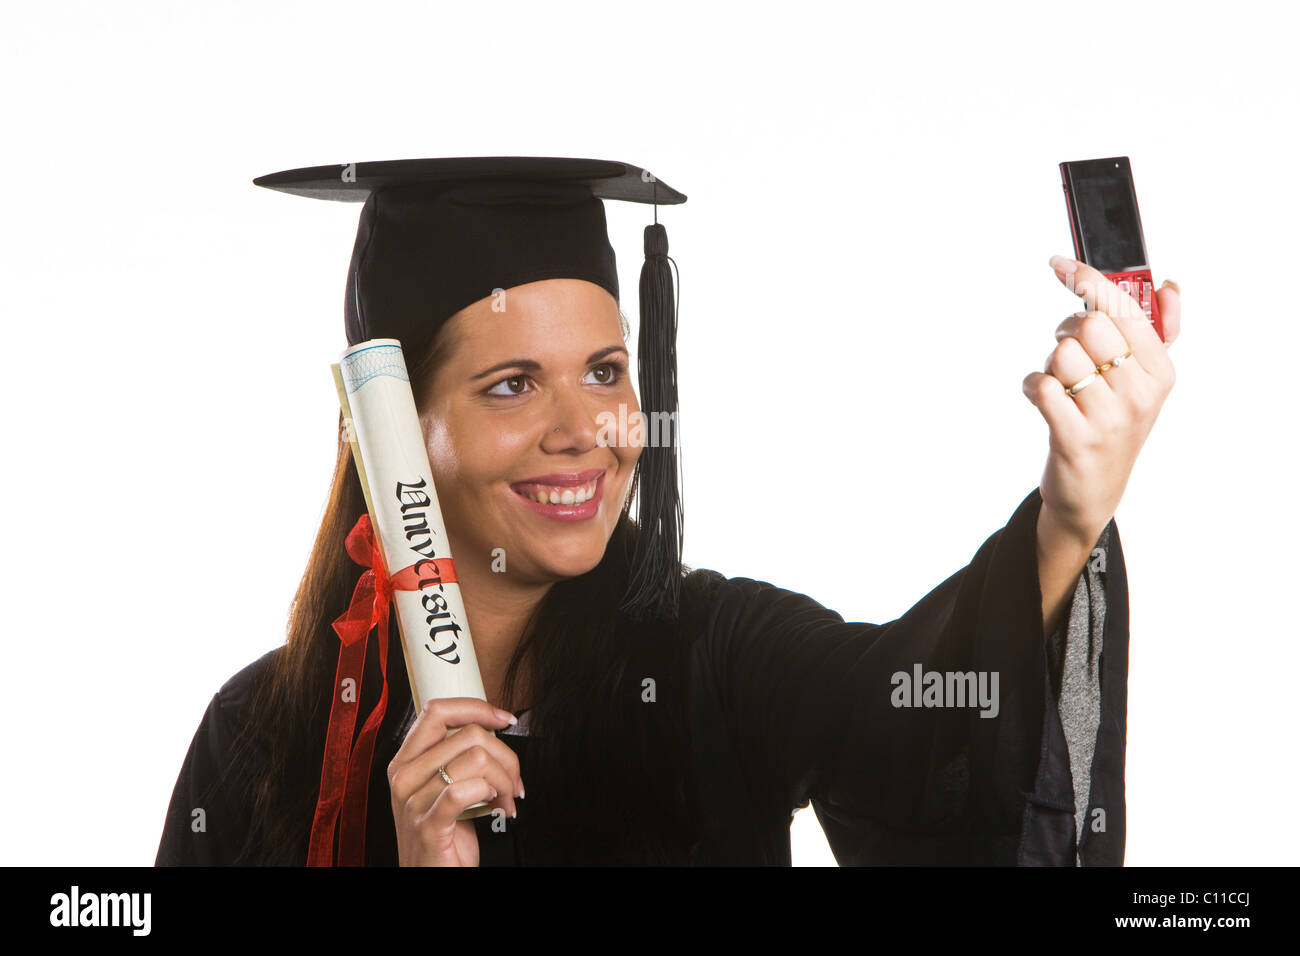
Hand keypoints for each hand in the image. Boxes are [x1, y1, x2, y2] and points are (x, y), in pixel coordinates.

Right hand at [388, 697, 523, 865]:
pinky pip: (467, 790)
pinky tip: (498, 807)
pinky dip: (492, 794)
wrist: (432, 877)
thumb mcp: (442, 787)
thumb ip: (456, 756)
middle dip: (505, 756)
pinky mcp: (429, 826)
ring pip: (477, 760)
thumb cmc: (444, 834)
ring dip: (505, 780)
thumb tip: (493, 726)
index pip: (438, 711)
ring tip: (506, 798)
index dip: (477, 708)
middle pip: (469, 735)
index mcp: (405, 760)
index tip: (503, 719)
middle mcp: (404, 776)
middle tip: (512, 780)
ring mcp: (413, 802)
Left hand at [1021, 256, 1179, 540]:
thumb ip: (1158, 332)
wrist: (1093, 492)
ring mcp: (1109, 416)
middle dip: (1068, 332)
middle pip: (1089, 326)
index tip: (1062, 264)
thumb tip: (1171, 286)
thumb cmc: (1115, 426)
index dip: (1090, 281)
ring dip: (1051, 365)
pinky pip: (1041, 385)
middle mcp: (1140, 392)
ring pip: (1062, 354)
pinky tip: (1043, 400)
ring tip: (1063, 387)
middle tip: (1070, 353)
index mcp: (1161, 371)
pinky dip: (1033, 387)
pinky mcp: (1075, 437)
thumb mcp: (1144, 382)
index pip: (1126, 309)